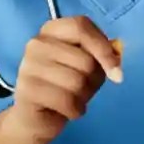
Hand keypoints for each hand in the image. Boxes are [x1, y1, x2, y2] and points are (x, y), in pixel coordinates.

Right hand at [1, 16, 122, 143]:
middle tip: (81, 89)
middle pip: (84, 60)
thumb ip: (100, 58)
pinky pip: (67, 101)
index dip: (102, 47)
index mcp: (52, 30)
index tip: (116, 70)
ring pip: (77, 82)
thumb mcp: (86, 67)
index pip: (81, 26)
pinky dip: (75, 110)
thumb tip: (115, 68)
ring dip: (83, 97)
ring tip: (72, 99)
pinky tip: (66, 110)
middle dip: (92, 81)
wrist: (36, 117)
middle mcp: (37, 43)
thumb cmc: (65, 86)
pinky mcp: (27, 90)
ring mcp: (29, 66)